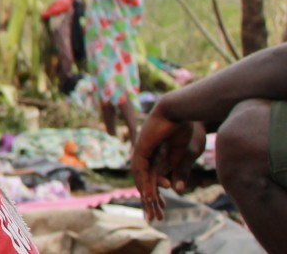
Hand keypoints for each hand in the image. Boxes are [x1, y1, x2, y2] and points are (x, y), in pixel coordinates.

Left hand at [132, 106, 202, 220]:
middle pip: (146, 183)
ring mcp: (145, 152)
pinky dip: (143, 183)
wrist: (187, 111)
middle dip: (151, 202)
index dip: (158, 198)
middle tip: (154, 219)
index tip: (162, 212)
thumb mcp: (189, 157)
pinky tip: (147, 196)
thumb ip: (181, 172)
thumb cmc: (192, 131)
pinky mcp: (142, 147)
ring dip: (147, 196)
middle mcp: (150, 157)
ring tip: (151, 212)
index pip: (155, 182)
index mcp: (161, 159)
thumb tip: (177, 191)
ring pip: (142, 179)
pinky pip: (140, 169)